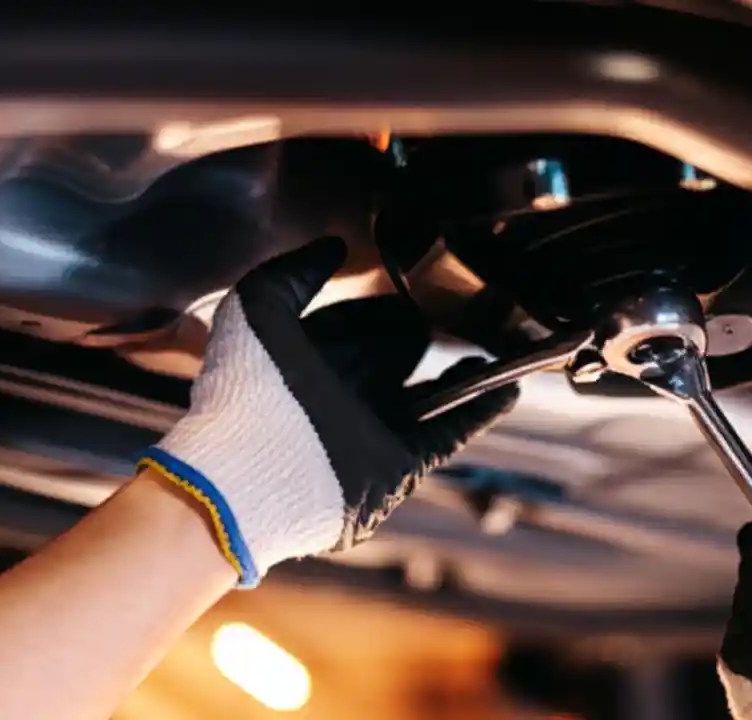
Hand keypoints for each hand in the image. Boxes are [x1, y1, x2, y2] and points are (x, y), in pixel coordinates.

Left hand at [139, 237, 517, 586]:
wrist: (250, 469)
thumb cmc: (244, 388)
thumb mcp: (258, 306)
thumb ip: (295, 271)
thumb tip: (335, 248)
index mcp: (308, 358)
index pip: (354, 322)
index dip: (379, 303)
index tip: (409, 281)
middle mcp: (343, 394)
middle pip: (393, 355)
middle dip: (420, 331)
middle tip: (456, 306)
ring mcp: (372, 430)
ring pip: (428, 394)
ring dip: (460, 373)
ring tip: (492, 346)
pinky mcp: (397, 464)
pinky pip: (449, 433)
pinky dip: (480, 412)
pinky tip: (507, 390)